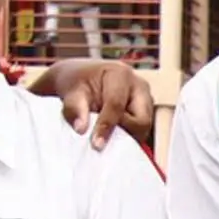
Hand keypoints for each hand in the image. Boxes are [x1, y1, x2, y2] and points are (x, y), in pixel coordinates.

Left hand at [30, 59, 156, 151]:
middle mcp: (139, 86)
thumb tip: (81, 129)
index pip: (117, 105)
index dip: (106, 126)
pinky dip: (127, 137)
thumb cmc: (78, 81)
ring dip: (126, 137)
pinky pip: (142, 131)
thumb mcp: (71, 91)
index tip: (96, 144)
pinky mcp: (146, 112)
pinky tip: (111, 136)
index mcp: (121, 74)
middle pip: (141, 120)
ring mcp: (146, 99)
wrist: (83, 79)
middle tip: (102, 140)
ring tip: (105, 136)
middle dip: (124, 134)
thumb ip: (75, 108)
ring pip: (144, 128)